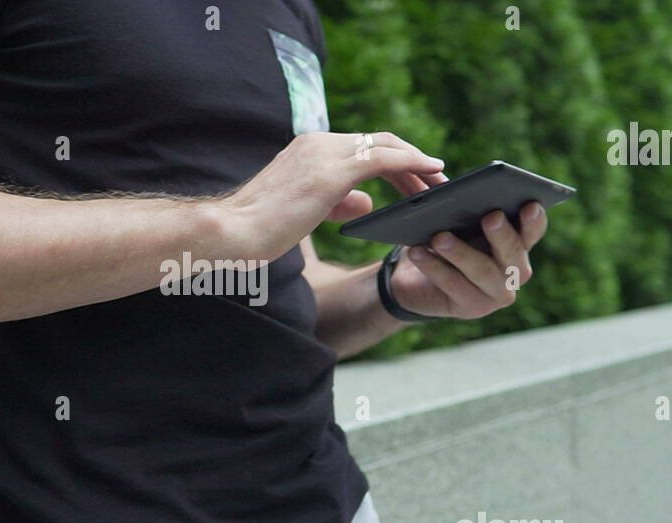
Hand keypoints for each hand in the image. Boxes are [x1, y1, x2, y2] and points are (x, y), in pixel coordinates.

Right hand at [221, 131, 445, 261]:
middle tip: (436, 182)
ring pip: (385, 146)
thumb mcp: (305, 212)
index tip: (414, 180)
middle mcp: (317, 142)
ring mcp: (324, 153)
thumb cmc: (260, 229)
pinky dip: (413, 161)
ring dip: (417, 163)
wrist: (233, 231)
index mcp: (308, 149)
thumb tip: (365, 201)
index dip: (393, 160)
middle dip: (412, 160)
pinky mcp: (331, 171)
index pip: (361, 147)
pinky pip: (384, 158)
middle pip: (378, 142)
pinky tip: (430, 173)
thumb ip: (336, 202)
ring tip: (439, 183)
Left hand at [390, 202, 547, 319]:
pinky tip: (417, 252)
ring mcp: (495, 294)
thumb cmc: (447, 242)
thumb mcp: (459, 224)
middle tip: (491, 216)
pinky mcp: (471, 308)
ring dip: (460, 252)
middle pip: (513, 252)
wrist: (418, 281)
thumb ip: (467, 210)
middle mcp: (514, 271)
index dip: (534, 220)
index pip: (533, 231)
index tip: (529, 204)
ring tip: (440, 237)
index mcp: (519, 244)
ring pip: (482, 271)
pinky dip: (433, 267)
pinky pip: (452, 285)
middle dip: (502, 234)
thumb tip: (456, 193)